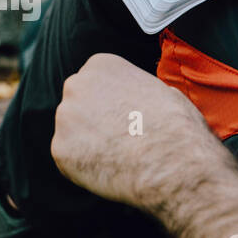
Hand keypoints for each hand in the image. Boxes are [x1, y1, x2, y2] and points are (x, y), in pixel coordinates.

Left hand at [51, 53, 224, 216]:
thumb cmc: (178, 128)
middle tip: (116, 140)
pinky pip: (69, 160)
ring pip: (71, 134)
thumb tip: (142, 100)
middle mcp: (76, 85)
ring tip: (117, 158)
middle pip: (77, 105)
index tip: (123, 118)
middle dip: (92, 121)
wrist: (174, 164)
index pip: (94, 84)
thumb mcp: (164, 91)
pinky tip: (108, 172)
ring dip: (87, 145)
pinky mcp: (59, 150)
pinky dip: (83, 169)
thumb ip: (139, 91)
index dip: (109, 105)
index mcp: (100, 65)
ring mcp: (65, 118)